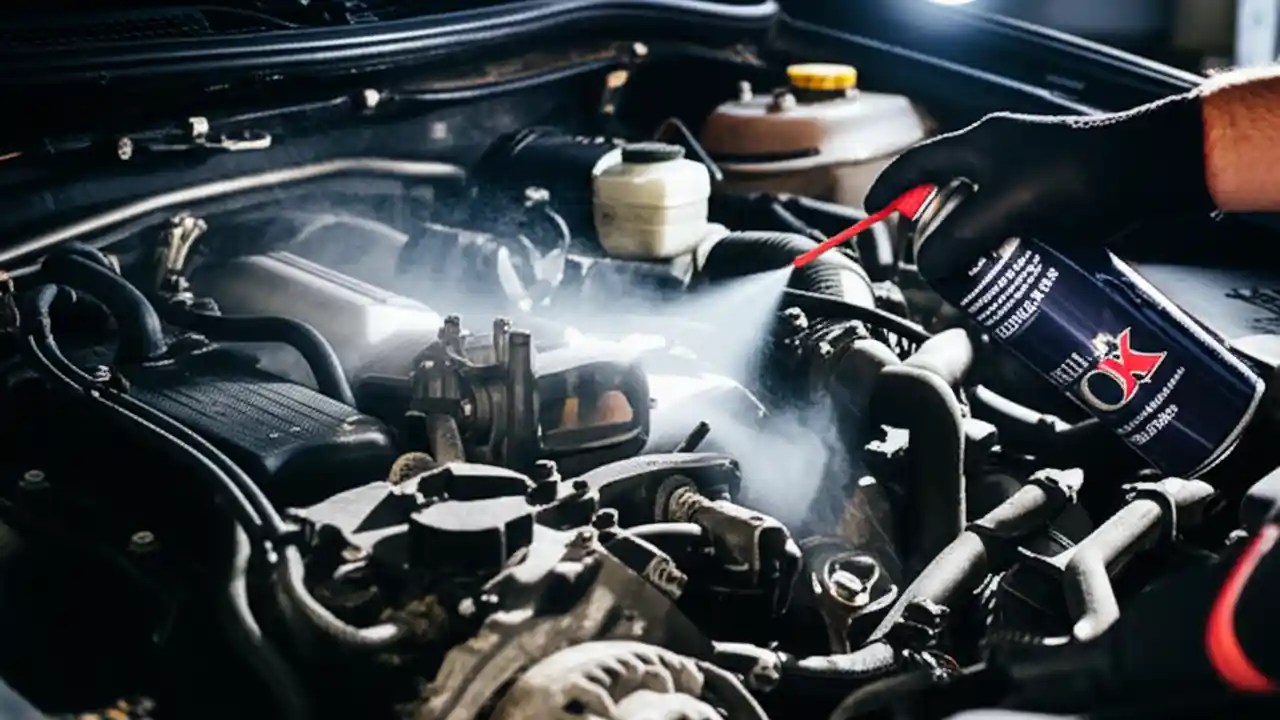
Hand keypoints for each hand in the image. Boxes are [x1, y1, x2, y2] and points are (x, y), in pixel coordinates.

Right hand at [866, 93, 1214, 279]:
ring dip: (973, 252)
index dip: (888, 191)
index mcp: (977, 146)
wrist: (1152, 170)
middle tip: (934, 267)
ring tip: (973, 282)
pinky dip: (1005, 255)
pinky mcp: (1052, 202)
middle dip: (937, 238)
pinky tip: (1011, 280)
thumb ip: (962, 237)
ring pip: (981, 221)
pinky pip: (1013, 232)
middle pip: (946, 201)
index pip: (915, 165)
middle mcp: (997, 159)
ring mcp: (1026, 180)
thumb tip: (927, 268)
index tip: (871, 214)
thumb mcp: (1009, 208)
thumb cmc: (1083, 175)